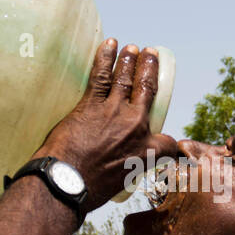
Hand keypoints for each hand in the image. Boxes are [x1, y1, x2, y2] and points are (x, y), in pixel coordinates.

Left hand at [32, 39, 179, 211]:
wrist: (66, 184)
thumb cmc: (88, 190)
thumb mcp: (118, 187)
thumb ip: (124, 173)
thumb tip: (115, 170)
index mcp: (147, 152)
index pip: (167, 143)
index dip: (168, 141)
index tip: (165, 139)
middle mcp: (136, 126)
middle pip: (148, 90)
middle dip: (150, 69)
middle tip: (150, 54)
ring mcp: (114, 112)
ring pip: (126, 78)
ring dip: (130, 59)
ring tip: (133, 48)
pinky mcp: (91, 104)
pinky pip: (102, 75)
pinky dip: (106, 56)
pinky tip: (110, 44)